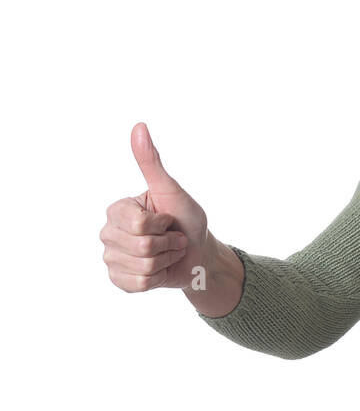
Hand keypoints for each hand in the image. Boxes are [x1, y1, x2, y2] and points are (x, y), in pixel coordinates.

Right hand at [101, 123, 209, 291]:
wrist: (199, 253)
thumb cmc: (187, 220)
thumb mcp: (171, 190)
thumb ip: (151, 162)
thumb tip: (139, 126)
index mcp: (118, 209)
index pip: (138, 223)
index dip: (162, 223)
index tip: (167, 218)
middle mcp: (108, 232)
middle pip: (141, 245)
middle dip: (167, 242)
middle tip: (171, 237)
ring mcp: (111, 257)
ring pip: (141, 266)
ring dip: (166, 259)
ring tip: (168, 251)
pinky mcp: (119, 280)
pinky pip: (138, 283)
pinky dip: (158, 277)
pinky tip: (161, 268)